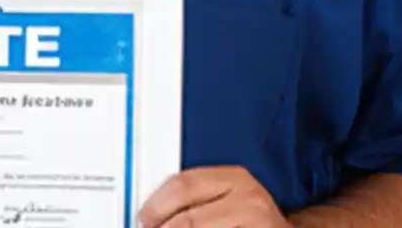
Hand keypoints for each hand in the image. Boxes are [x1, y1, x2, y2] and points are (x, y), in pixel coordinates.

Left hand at [138, 166, 290, 227]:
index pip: (184, 185)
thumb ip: (195, 198)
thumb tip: (151, 212)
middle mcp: (249, 199)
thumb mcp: (227, 197)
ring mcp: (258, 222)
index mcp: (235, 178)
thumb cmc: (249, 218)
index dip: (157, 205)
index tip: (143, 218)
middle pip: (190, 218)